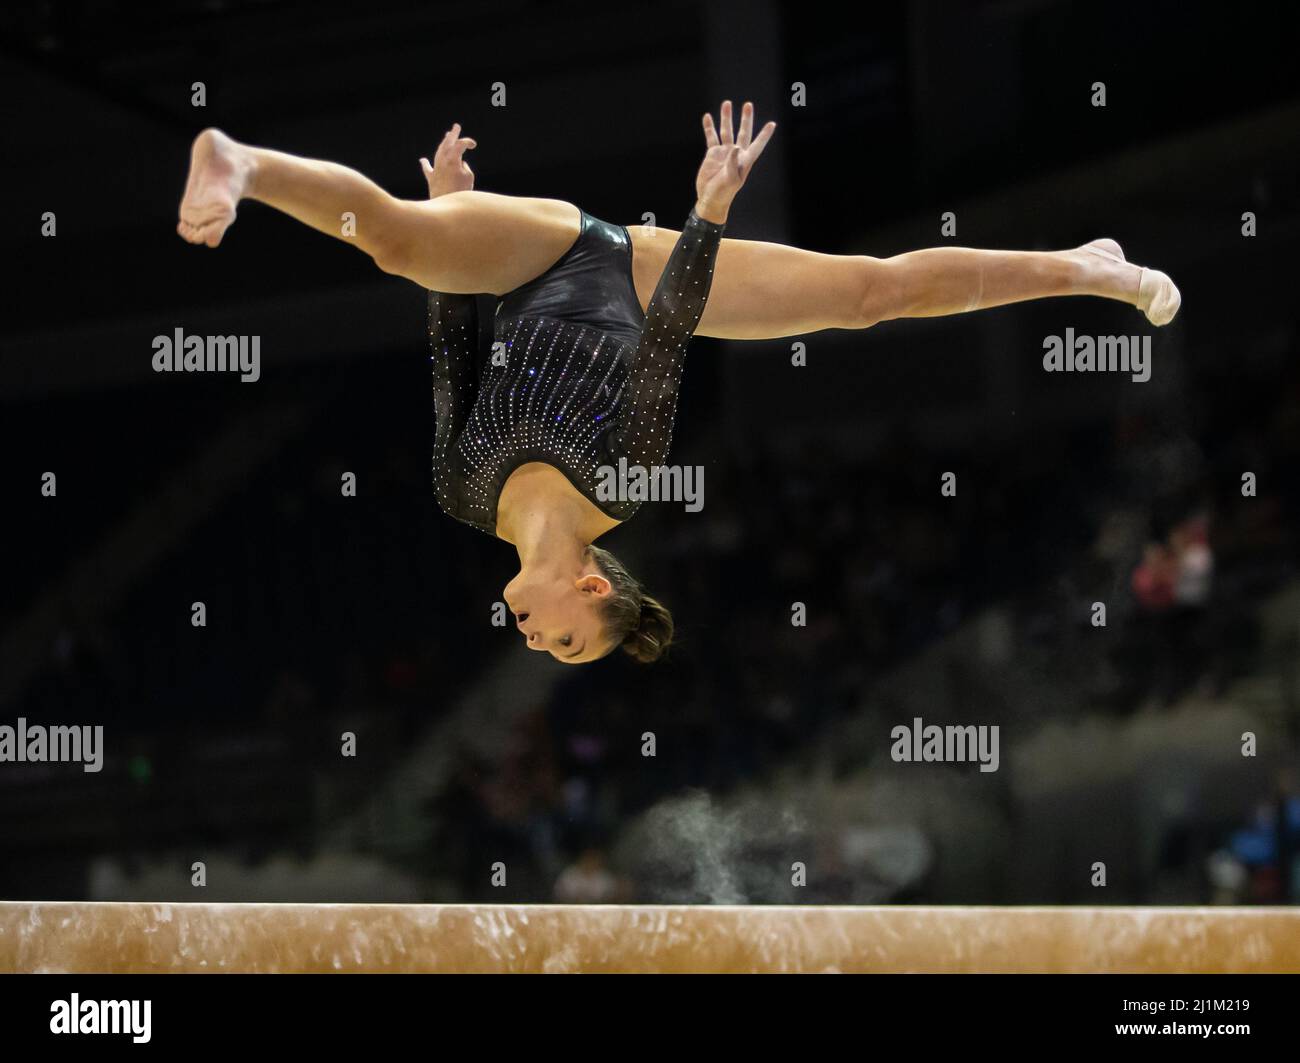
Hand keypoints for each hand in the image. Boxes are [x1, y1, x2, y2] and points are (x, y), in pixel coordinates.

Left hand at [420, 123, 476, 198]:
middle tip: (456, 127)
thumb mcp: (468, 177)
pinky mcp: (431, 179)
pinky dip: (425, 164)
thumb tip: (459, 165)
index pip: (460, 144)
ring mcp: (435, 169)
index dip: (467, 142)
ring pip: (438, 153)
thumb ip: (464, 166)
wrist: (447, 206)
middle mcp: (442, 161)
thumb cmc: (461, 192)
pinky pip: (427, 169)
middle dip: (452, 135)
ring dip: (442, 144)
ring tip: (446, 137)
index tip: (473, 145)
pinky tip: (422, 160)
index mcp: (453, 159)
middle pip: (446, 144)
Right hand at [694, 101, 774, 223]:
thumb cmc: (723, 192)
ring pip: (726, 131)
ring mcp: (724, 152)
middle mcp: (736, 153)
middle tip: (748, 105)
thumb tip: (734, 146)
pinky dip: (709, 127)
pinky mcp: (712, 154)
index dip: (764, 135)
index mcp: (745, 160)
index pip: (757, 144)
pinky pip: (711, 137)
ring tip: (726, 103)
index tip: (772, 124)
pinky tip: (708, 117)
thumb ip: (732, 162)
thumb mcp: (730, 179)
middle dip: (746, 119)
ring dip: (726, 118)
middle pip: (743, 132)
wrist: (710, 198)